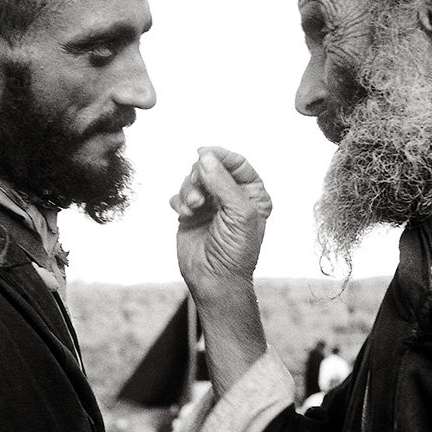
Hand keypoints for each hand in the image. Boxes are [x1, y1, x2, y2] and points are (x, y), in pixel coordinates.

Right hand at [171, 147, 271, 296]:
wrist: (215, 279)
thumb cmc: (236, 251)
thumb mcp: (239, 213)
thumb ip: (223, 183)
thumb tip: (206, 156)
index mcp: (252, 194)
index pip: (238, 164)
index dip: (221, 155)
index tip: (204, 153)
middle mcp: (231, 196)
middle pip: (211, 167)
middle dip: (201, 177)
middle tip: (199, 195)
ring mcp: (210, 204)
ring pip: (192, 180)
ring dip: (189, 191)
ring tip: (192, 208)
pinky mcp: (191, 214)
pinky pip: (179, 195)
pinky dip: (180, 202)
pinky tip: (185, 214)